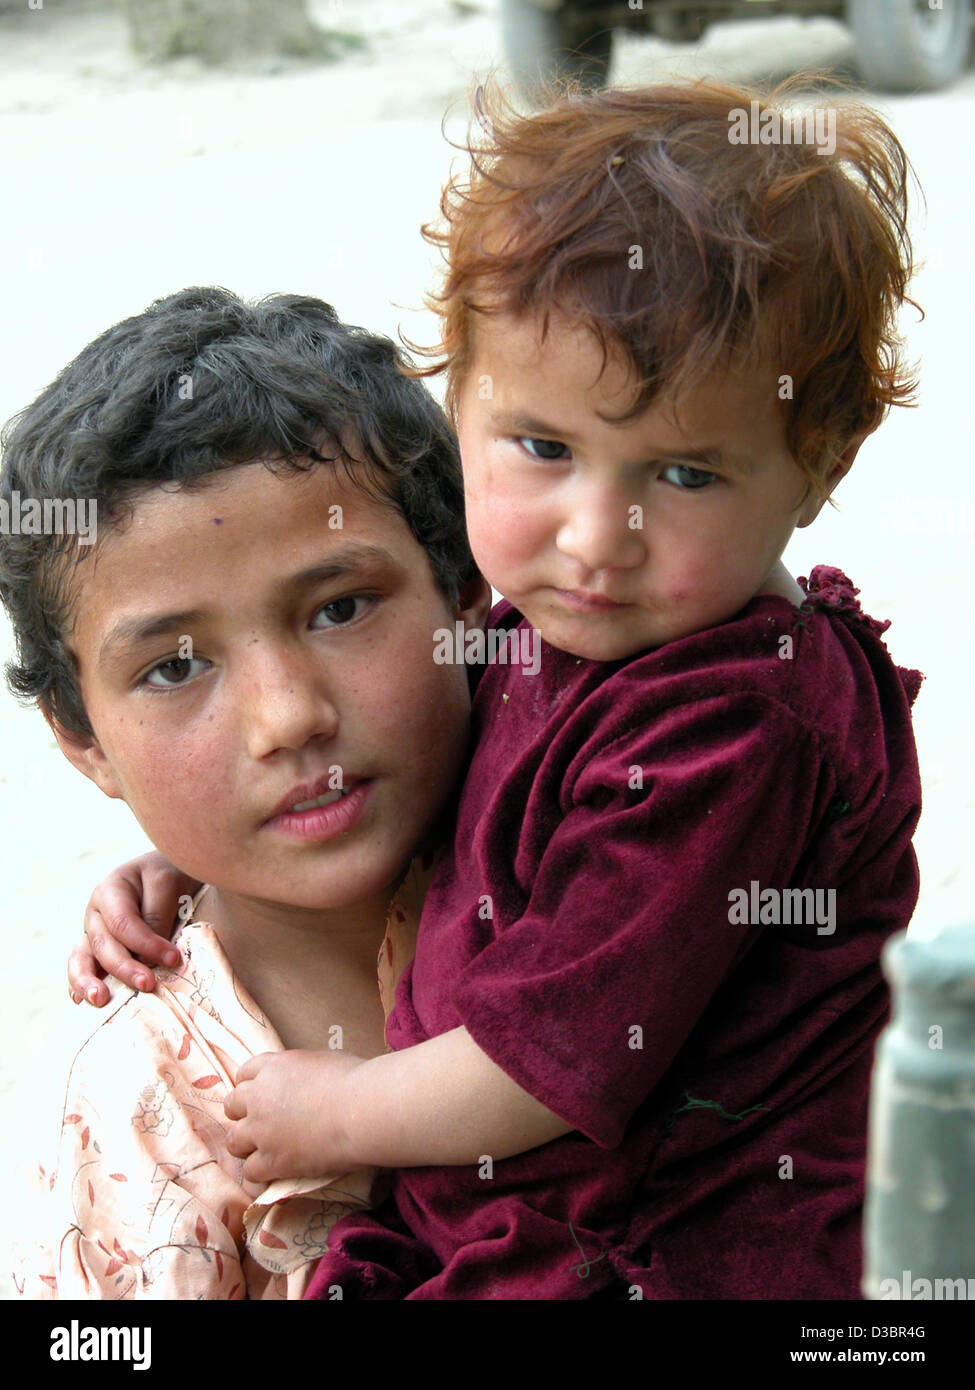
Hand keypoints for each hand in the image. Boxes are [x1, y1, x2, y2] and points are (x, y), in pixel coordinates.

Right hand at [68, 852, 201, 1006]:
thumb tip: (146, 956)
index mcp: (110, 890)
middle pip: (103, 945)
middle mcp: (96, 913)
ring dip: (89, 981)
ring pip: (82, 958)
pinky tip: (81, 1000)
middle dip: (124, 968)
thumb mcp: (167, 883)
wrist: (169, 872)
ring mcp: (93, 933)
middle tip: (148, 985)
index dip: (146, 944)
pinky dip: (80, 983)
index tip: (173, 959)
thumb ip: (156, 915)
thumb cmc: (169, 875)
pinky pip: (83, 967)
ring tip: (100, 1000)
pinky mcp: (98, 950)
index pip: (123, 923)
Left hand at [224, 1050, 366, 1183]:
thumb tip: (305, 1082)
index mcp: (273, 1067)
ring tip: (262, 1150)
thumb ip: (301, 1072)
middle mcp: (259, 1097)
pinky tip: (273, 1172)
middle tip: (260, 1122)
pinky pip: (251, 1172)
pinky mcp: (272, 1161)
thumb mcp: (321, 1061)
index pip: (245, 1073)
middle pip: (232, 1105)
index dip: (251, 1086)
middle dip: (243, 1114)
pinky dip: (260, 1173)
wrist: (362, 1110)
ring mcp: (262, 1130)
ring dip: (246, 1145)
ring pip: (234, 1141)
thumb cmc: (354, 1080)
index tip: (260, 1095)